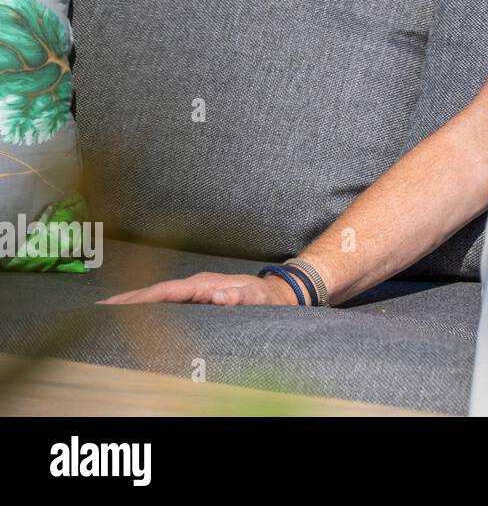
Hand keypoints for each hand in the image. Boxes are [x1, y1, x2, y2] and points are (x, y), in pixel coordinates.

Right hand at [96, 271, 300, 306]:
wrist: (277, 292)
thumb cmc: (266, 297)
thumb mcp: (257, 298)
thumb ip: (240, 297)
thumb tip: (218, 297)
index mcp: (204, 285)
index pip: (165, 292)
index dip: (139, 298)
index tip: (114, 304)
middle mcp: (196, 285)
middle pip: (156, 292)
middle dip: (127, 300)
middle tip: (97, 310)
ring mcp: (196, 290)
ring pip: (160, 297)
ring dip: (135, 303)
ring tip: (107, 312)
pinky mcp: (198, 297)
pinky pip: (168, 302)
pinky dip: (149, 306)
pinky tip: (136, 314)